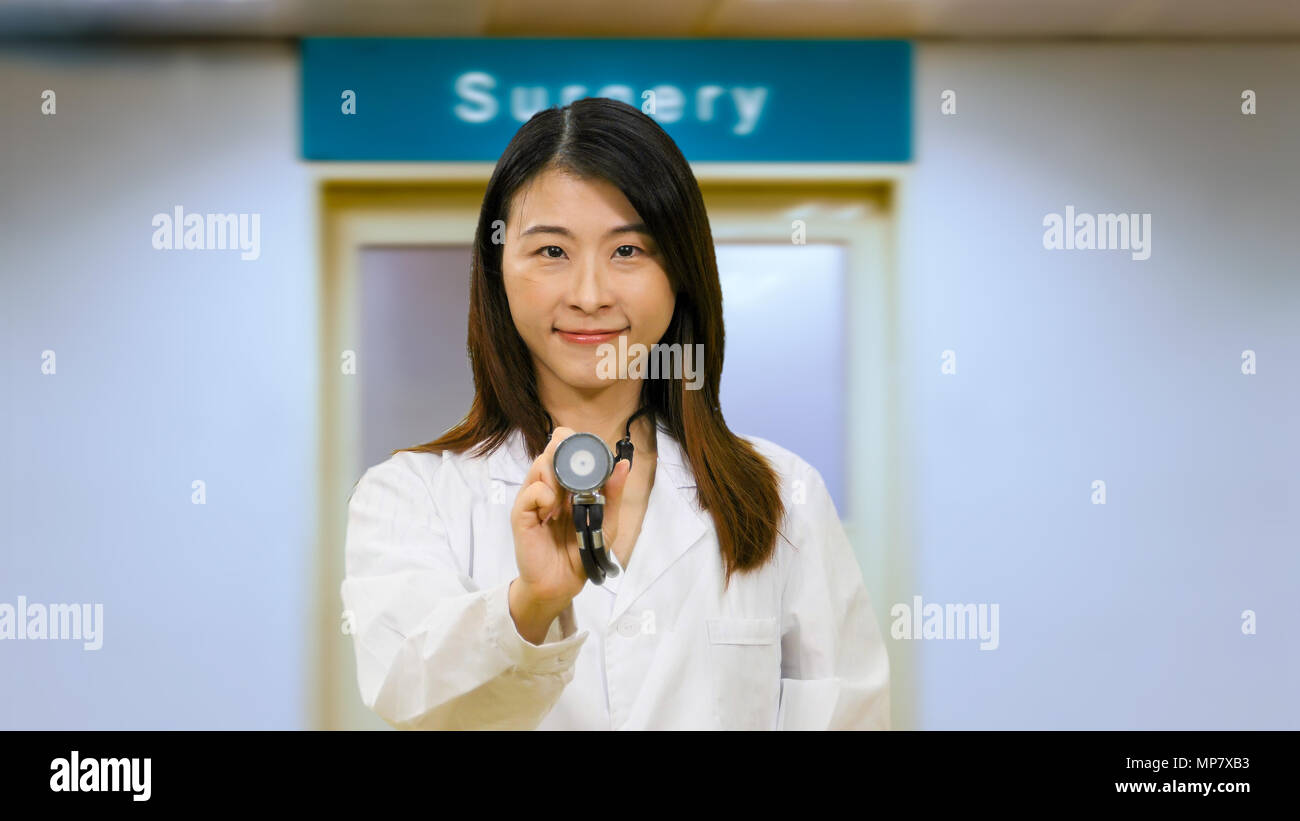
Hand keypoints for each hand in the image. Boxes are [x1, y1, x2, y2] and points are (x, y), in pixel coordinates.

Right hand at [510, 426, 632, 619]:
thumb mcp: (607, 522)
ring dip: (558, 475)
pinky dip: (545, 495)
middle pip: (552, 448)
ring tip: (567, 499)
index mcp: (567, 483)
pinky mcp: (522, 513)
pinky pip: (532, 490)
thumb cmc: (582, 552)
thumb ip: (614, 494)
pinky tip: (552, 511)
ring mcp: (533, 497)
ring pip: (541, 463)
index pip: (565, 447)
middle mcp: (549, 485)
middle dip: (569, 454)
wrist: (562, 582)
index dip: (575, 442)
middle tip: (581, 473)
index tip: (591, 453)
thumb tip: (624, 464)